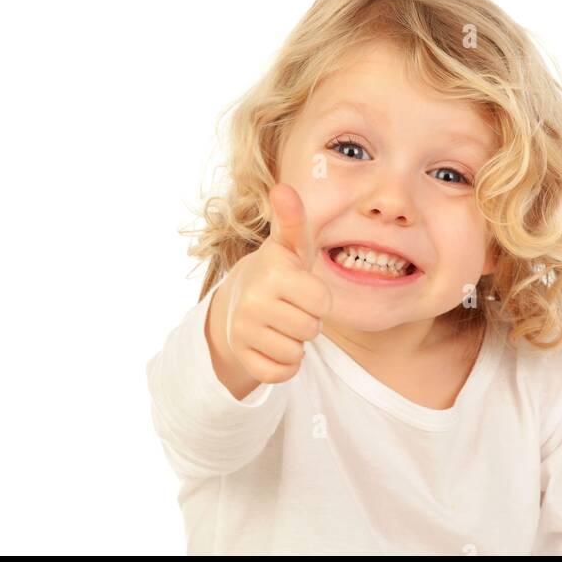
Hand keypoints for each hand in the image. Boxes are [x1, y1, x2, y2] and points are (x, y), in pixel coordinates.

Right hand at [209, 183, 333, 385]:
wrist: (237, 299)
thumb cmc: (278, 270)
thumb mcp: (290, 245)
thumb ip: (293, 219)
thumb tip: (284, 188)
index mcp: (273, 274)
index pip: (323, 302)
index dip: (320, 299)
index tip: (302, 289)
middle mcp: (254, 302)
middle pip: (311, 329)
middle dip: (308, 321)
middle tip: (291, 307)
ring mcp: (244, 331)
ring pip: (295, 352)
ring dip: (296, 342)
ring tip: (281, 323)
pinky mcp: (241, 356)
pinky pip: (278, 373)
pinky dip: (284, 365)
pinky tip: (274, 344)